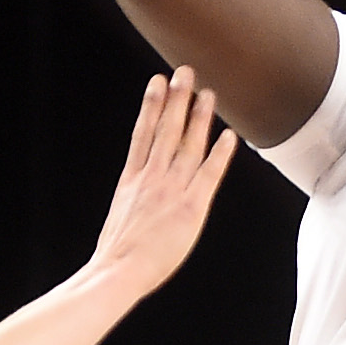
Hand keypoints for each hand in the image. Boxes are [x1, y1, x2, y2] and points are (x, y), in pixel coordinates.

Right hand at [88, 69, 236, 295]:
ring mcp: (171, 191)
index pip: (143, 133)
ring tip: (207, 94)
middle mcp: (151, 178)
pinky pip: (209, 174)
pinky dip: (220, 154)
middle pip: (165, 129)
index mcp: (131, 180)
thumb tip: (137, 197)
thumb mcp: (119, 217)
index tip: (156, 82)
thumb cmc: (117, 255)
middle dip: (176, 99)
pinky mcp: (190, 207)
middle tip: (184, 72)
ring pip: (187, 145)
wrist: (118, 272)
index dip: (151, 105)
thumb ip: (133, 201)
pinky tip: (229, 136)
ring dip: (199, 117)